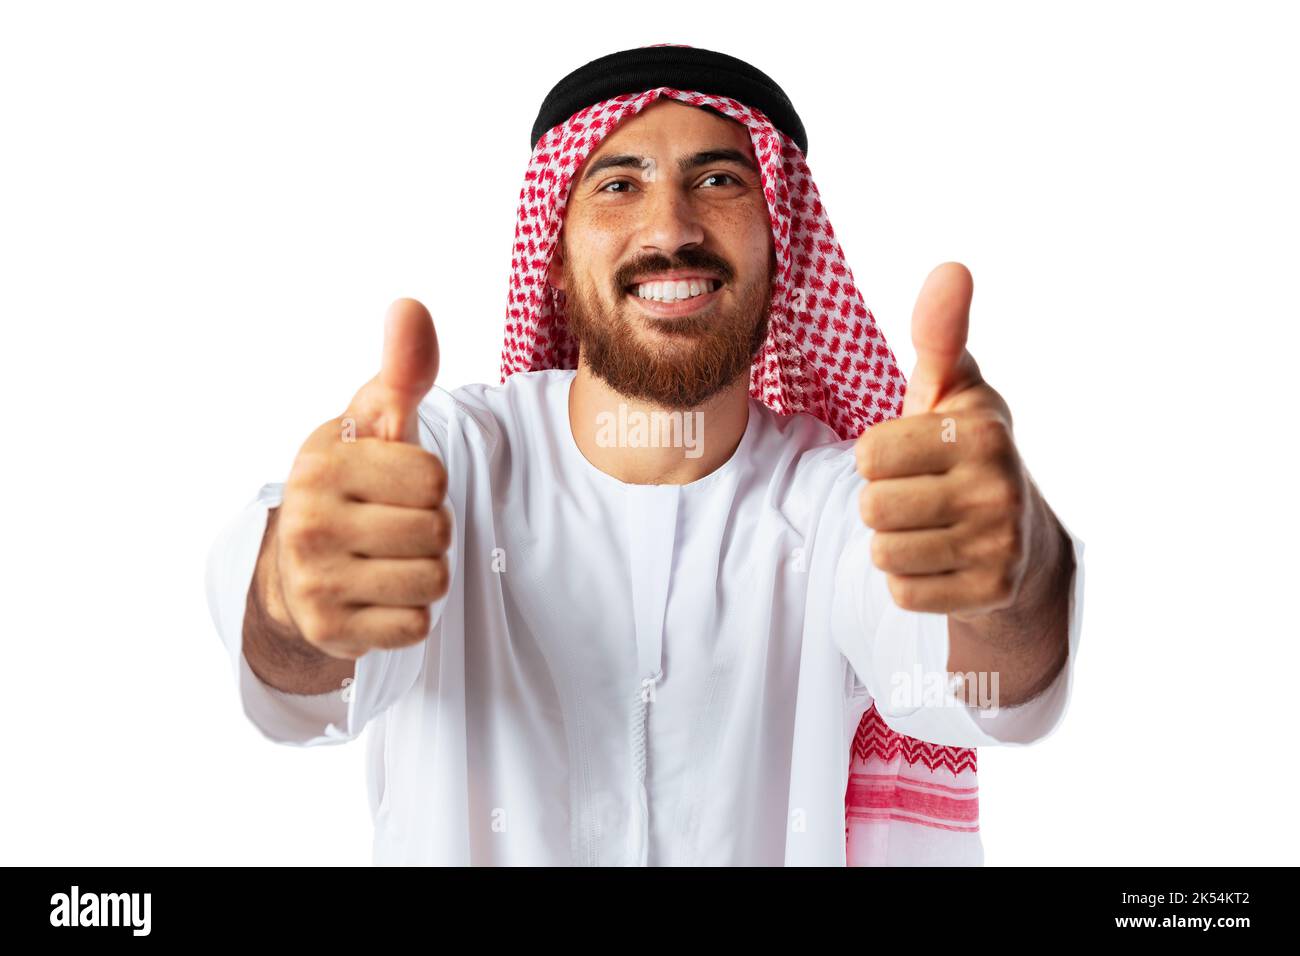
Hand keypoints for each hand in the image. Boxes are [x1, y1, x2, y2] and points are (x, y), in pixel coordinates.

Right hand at [271, 298, 450, 659]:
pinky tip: (380, 594)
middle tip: (392, 525)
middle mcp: (307, 524)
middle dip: (429, 529)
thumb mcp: (375, 421)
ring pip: (433, 581)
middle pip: (437, 531)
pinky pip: (416, 625)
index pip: (434, 480)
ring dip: (426, 571)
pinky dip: (410, 613)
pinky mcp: (329, 631)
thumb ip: (402, 370)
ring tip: (389, 557)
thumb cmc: (355, 481)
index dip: (429, 483)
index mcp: (321, 465)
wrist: (299, 564)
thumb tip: (411, 306)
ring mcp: (313, 582)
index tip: (394, 484)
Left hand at [855, 263, 1031, 620]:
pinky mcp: (991, 593)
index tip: (915, 453)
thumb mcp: (953, 390)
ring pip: (883, 552)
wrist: (1020, 539)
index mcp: (982, 431)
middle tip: (921, 495)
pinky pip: (902, 592)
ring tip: (930, 527)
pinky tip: (943, 562)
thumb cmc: (965, 450)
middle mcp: (1000, 488)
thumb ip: (940, 335)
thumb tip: (951, 267)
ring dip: (894, 542)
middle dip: (883, 502)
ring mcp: (1000, 546)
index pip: (869, 453)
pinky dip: (911, 581)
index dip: (878, 456)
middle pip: (871, 506)